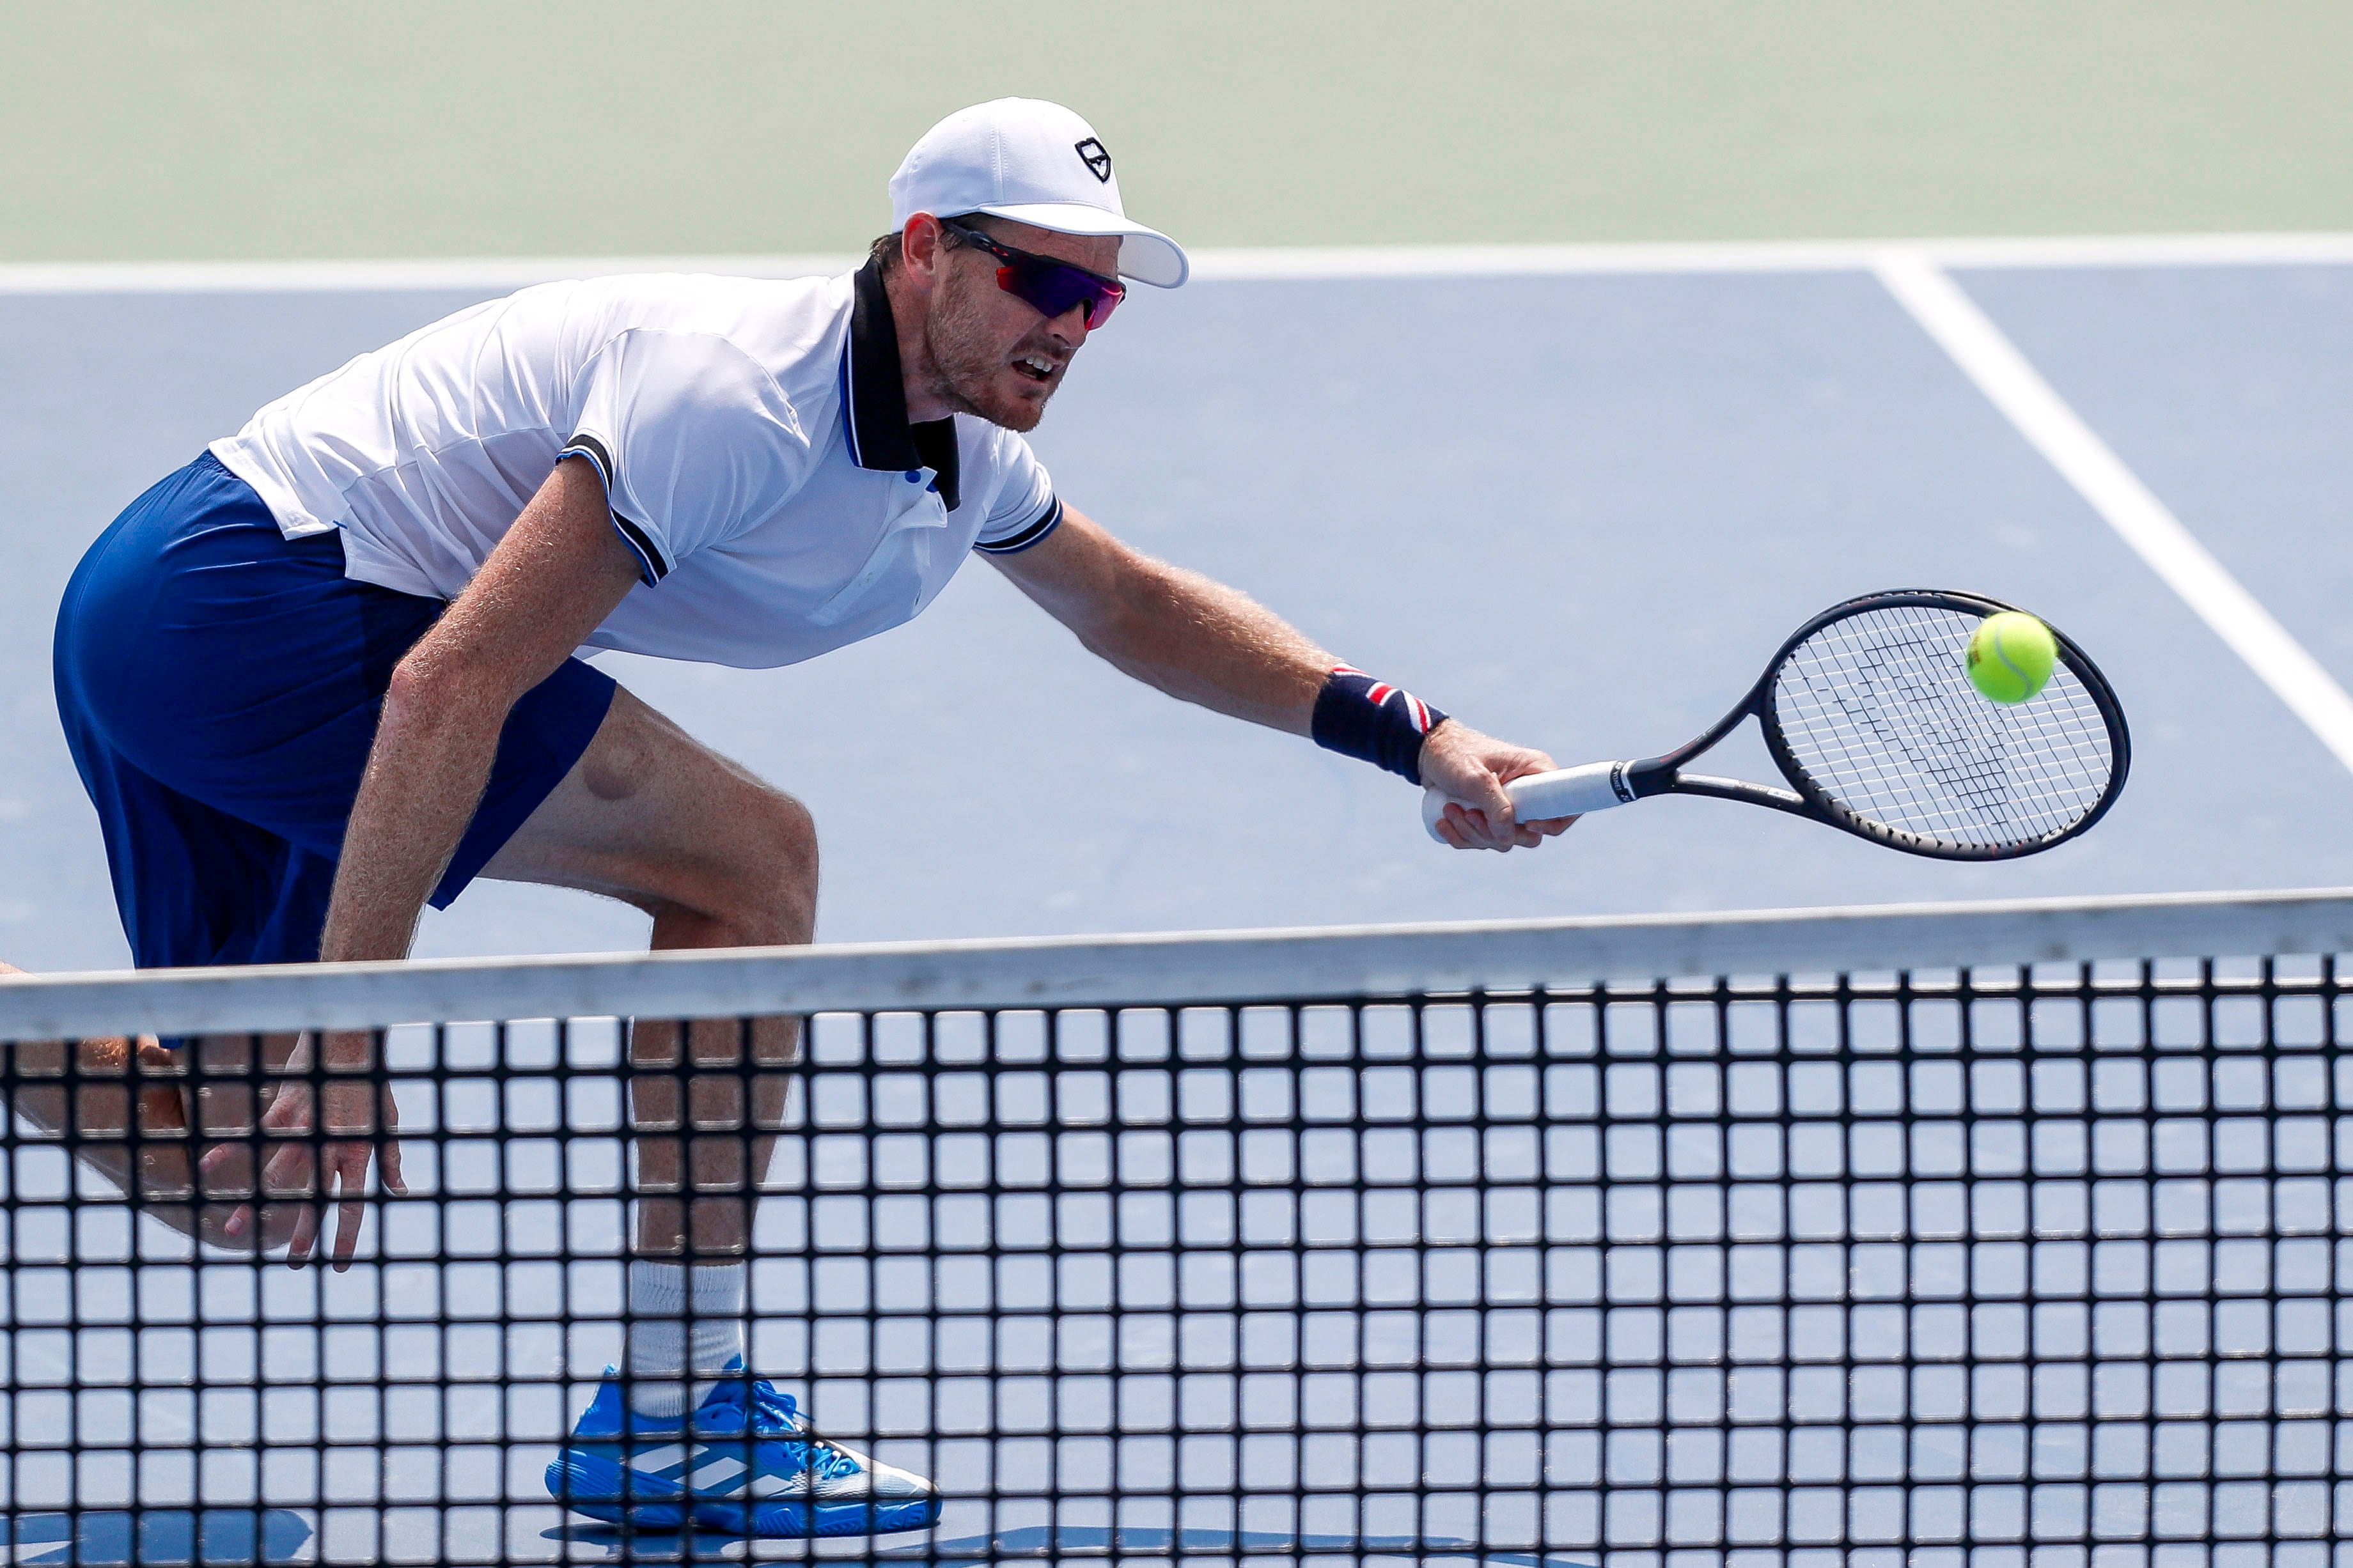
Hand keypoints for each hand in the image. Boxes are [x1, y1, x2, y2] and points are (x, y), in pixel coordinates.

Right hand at [200, 1029, 405, 1268]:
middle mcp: (331, 1146)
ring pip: (277, 1173)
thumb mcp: (390, 1124)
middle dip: (302, 1235)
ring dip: (255, 1201)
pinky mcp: (283, 1110)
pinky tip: (208, 1166)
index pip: (353, 1204)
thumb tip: (400, 1192)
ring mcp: (305, 1129)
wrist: (352, 1044)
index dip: (345, 1237)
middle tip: (292, 1266)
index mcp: (359, 1153)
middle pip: (314, 1199)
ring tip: (235, 1229)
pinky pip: (254, 1135)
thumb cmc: (372, 1086)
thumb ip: (392, 1161)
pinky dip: (230, 1150)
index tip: (337, 1265)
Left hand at [1421, 722, 1576, 851]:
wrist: (1428, 753)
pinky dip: (1462, 837)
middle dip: (1495, 832)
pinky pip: (1483, 841)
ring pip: (1502, 840)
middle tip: (1469, 813)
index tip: (1527, 824)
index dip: (1553, 823)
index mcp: (1535, 773)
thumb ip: (1494, 805)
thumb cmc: (1454, 754)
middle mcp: (1527, 793)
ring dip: (1472, 832)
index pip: (1564, 805)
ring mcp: (1507, 808)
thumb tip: (1509, 838)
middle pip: (1529, 834)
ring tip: (1449, 809)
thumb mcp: (1475, 777)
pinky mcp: (1489, 818)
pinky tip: (1444, 822)